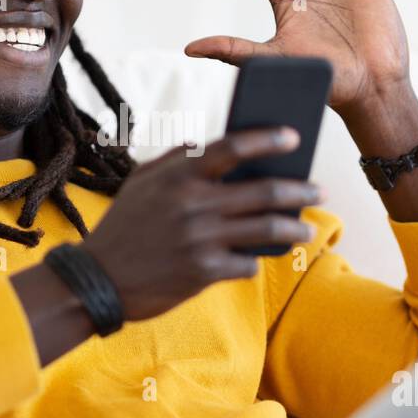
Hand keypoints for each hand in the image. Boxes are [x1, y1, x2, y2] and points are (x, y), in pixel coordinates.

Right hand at [79, 128, 323, 321]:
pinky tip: (257, 258)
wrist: (99, 280)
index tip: (293, 137)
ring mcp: (201, 239)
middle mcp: (194, 205)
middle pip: (264, 191)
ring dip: (293, 227)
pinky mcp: (204, 272)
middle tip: (318, 190)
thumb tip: (207, 143)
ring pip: (266, 229)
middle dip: (299, 189)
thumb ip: (176, 158)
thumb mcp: (142, 181)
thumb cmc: (123, 226)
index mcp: (180, 176)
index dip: (267, 140)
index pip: (233, 148)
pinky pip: (247, 263)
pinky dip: (255, 259)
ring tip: (305, 228)